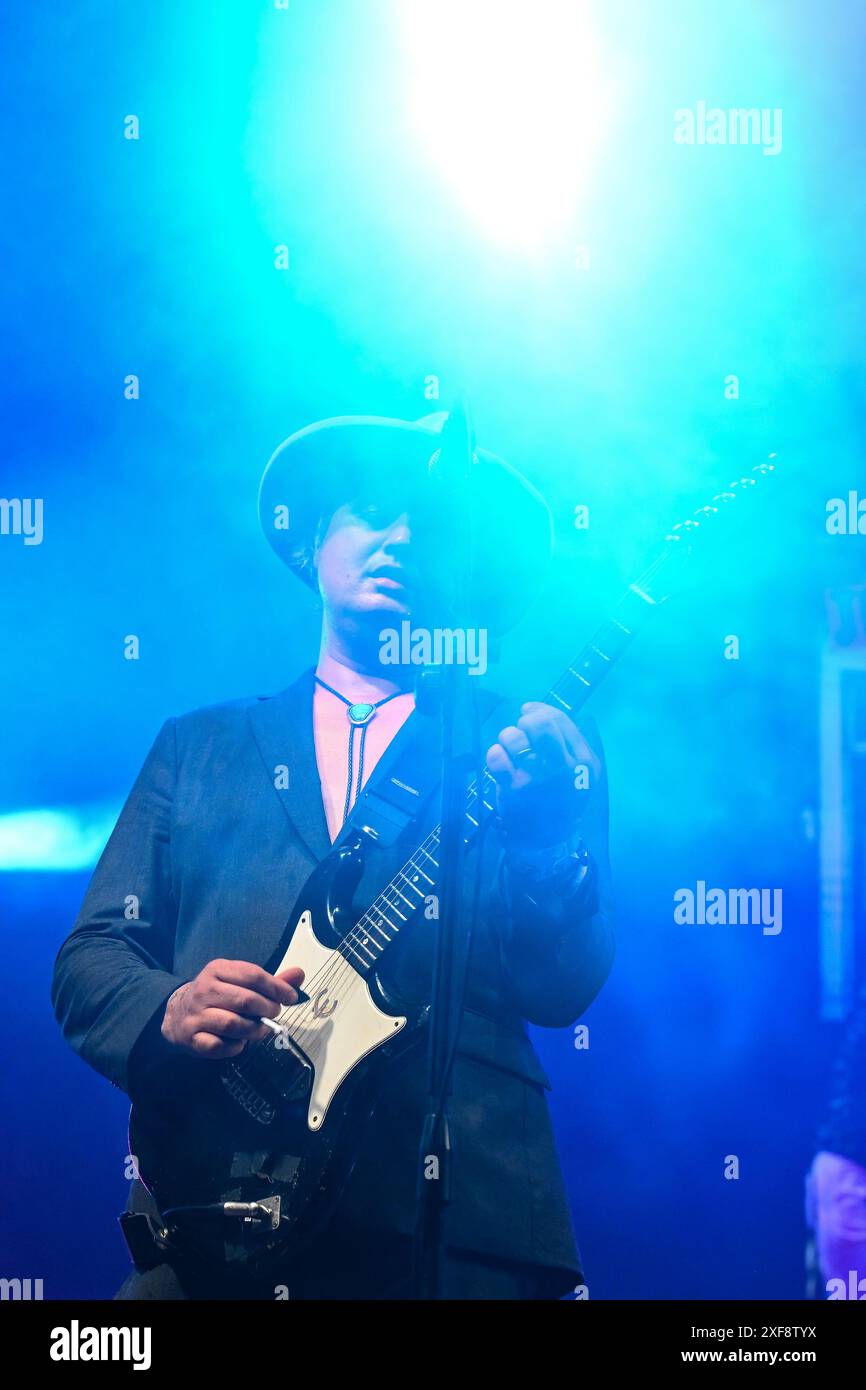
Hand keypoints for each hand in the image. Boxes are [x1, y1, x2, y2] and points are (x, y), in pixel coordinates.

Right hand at [161, 958, 304, 1059]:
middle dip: (267, 1009)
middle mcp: (204, 990)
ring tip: (260, 1029)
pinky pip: (219, 1046)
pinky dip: (235, 1047)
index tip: (291, 997)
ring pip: (232, 1024)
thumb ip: (270, 981)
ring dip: (254, 1030)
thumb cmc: (217, 996)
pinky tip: (240, 1042)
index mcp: (217, 970)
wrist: (177, 1013)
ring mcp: (196, 1015)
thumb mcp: (239, 981)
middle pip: (245, 1000)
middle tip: (274, 1014)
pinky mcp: (192, 1038)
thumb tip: (299, 974)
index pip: (252, 975)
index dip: (276, 987)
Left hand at [486, 701, 599, 846]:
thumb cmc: (562, 798)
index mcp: (585, 762)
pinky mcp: (514, 790)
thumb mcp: (580, 772)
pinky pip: (497, 758)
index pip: (560, 720)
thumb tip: (534, 709)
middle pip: (540, 725)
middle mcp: (565, 770)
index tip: (528, 712)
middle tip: (522, 732)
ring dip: (508, 737)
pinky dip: (494, 754)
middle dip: (526, 721)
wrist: (548, 839)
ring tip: (510, 748)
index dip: (539, 710)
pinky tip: (499, 759)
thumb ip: (567, 741)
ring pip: (515, 738)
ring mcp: (539, 780)